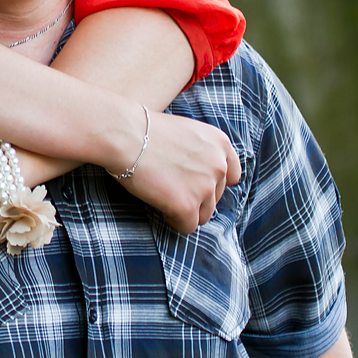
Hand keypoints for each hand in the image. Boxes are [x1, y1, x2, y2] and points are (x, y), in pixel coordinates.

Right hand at [114, 111, 241, 233]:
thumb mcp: (186, 132)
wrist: (125, 135)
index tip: (195, 181)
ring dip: (185, 209)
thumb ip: (203, 152)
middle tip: (169, 185)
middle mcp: (218, 165)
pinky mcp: (187, 205)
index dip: (213, 182)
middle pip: (215, 197)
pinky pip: (188, 226)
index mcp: (220, 143)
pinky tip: (160, 205)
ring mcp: (205, 187)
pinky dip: (174, 220)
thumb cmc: (145, 131)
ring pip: (204, 215)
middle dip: (195, 196)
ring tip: (163, 195)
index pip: (232, 175)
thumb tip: (204, 179)